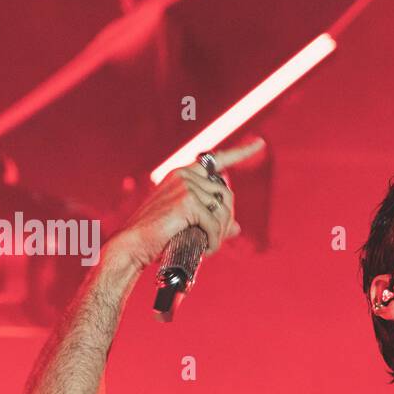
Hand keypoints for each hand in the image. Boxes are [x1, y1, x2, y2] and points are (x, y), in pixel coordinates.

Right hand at [111, 137, 265, 269]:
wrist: (133, 246)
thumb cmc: (158, 236)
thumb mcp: (188, 225)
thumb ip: (213, 222)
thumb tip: (237, 228)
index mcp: (183, 175)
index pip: (216, 160)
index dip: (240, 152)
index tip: (260, 143)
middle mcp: (184, 175)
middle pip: (227, 194)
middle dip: (227, 219)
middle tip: (217, 239)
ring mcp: (186, 186)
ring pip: (223, 210)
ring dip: (220, 233)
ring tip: (208, 247)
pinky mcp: (187, 202)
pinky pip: (214, 224)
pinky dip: (214, 241)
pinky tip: (206, 250)